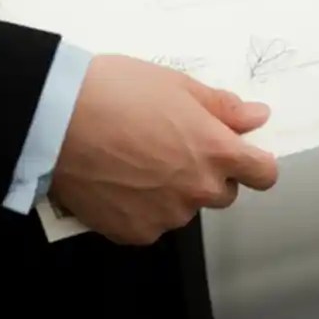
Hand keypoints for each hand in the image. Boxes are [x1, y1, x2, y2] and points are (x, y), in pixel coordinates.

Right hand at [48, 55, 278, 244]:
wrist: (55, 118)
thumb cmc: (117, 92)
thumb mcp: (179, 86)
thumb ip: (223, 108)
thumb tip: (256, 117)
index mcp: (216, 152)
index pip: (264, 174)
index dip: (256, 164)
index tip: (244, 155)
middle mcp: (197, 190)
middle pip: (223, 193)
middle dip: (209, 174)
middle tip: (174, 149)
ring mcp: (165, 215)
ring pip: (183, 208)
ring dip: (172, 192)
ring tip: (136, 162)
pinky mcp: (132, 232)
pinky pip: (149, 224)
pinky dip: (140, 209)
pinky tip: (119, 182)